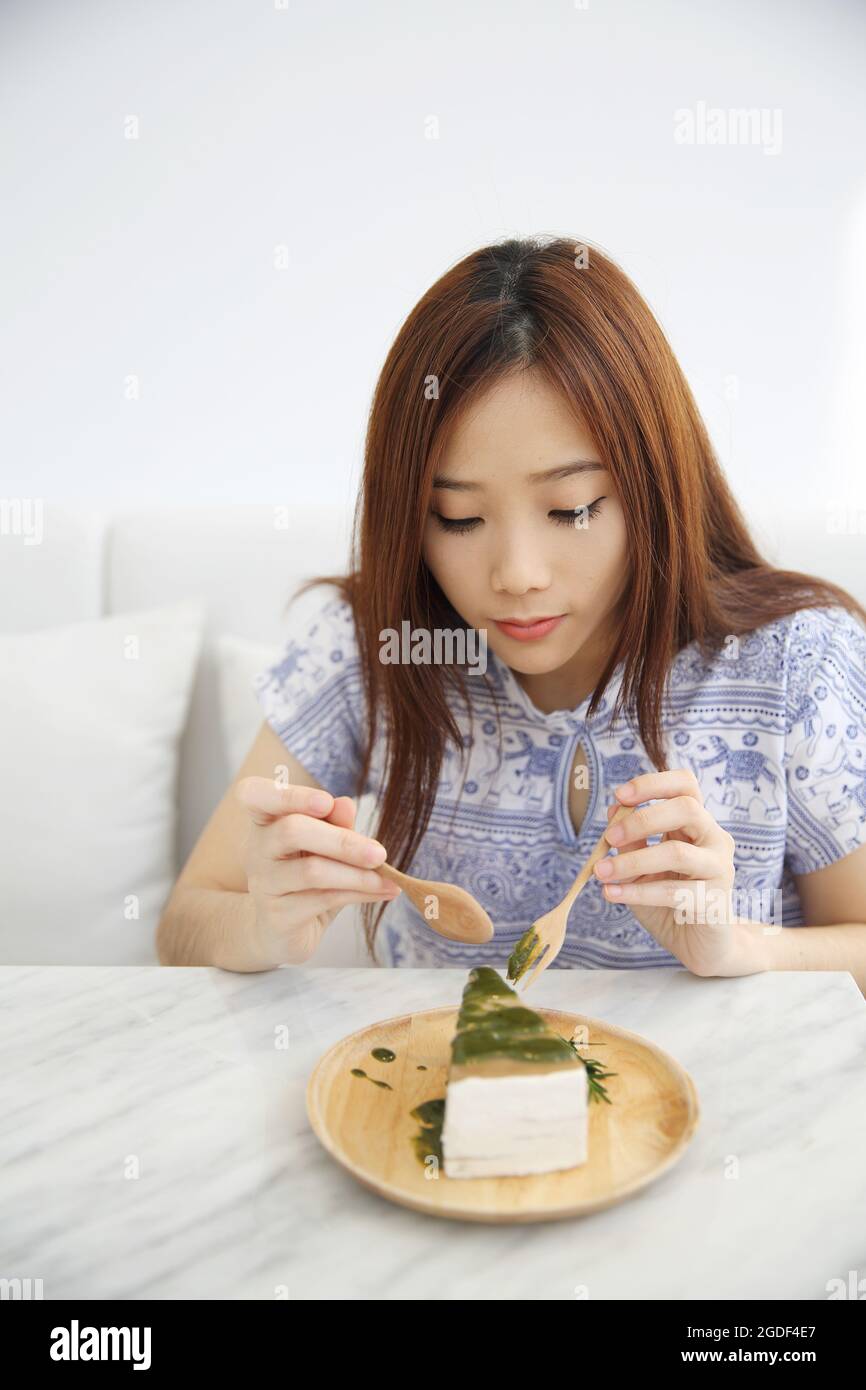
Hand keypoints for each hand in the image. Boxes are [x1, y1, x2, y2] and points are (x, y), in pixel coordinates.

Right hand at [235, 777, 400, 966]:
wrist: (283, 933)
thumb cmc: (307, 879)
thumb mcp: (325, 846)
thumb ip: (334, 823)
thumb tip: (345, 803)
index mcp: (264, 820)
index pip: (254, 794)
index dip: (289, 795)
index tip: (327, 802)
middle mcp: (256, 848)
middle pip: (292, 830)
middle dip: (342, 841)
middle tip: (380, 853)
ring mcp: (264, 883)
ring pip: (311, 870)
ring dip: (357, 874)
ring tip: (388, 879)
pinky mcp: (277, 915)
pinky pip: (322, 899)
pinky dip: (359, 894)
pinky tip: (383, 892)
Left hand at [594, 768, 760, 976]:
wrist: (697, 945)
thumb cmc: (668, 900)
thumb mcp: (642, 867)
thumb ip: (632, 841)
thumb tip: (614, 811)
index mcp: (696, 824)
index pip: (686, 786)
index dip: (654, 783)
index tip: (620, 794)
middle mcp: (714, 839)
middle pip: (687, 809)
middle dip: (642, 819)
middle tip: (609, 838)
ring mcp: (720, 868)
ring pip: (678, 852)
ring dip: (632, 861)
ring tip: (601, 871)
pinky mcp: (716, 901)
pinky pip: (673, 892)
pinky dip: (637, 892)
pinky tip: (612, 894)